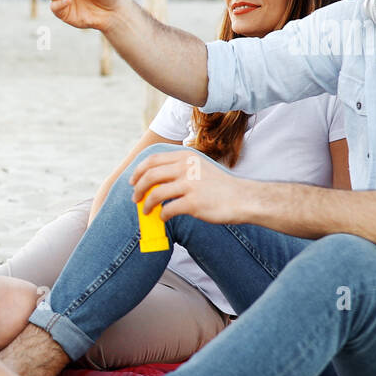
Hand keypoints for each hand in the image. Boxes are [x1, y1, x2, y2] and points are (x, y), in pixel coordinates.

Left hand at [131, 150, 253, 224]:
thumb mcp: (199, 167)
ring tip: (145, 211)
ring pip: (155, 194)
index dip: (138, 171)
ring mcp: (190, 185)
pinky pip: (167, 210)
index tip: (132, 181)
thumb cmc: (219, 186)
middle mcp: (186, 168)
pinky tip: (163, 218)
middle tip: (135, 198)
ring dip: (146, 204)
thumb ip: (179, 167)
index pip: (152, 160)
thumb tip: (154, 177)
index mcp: (185, 157)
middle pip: (150, 176)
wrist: (242, 198)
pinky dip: (161, 215)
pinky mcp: (193, 203)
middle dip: (138, 188)